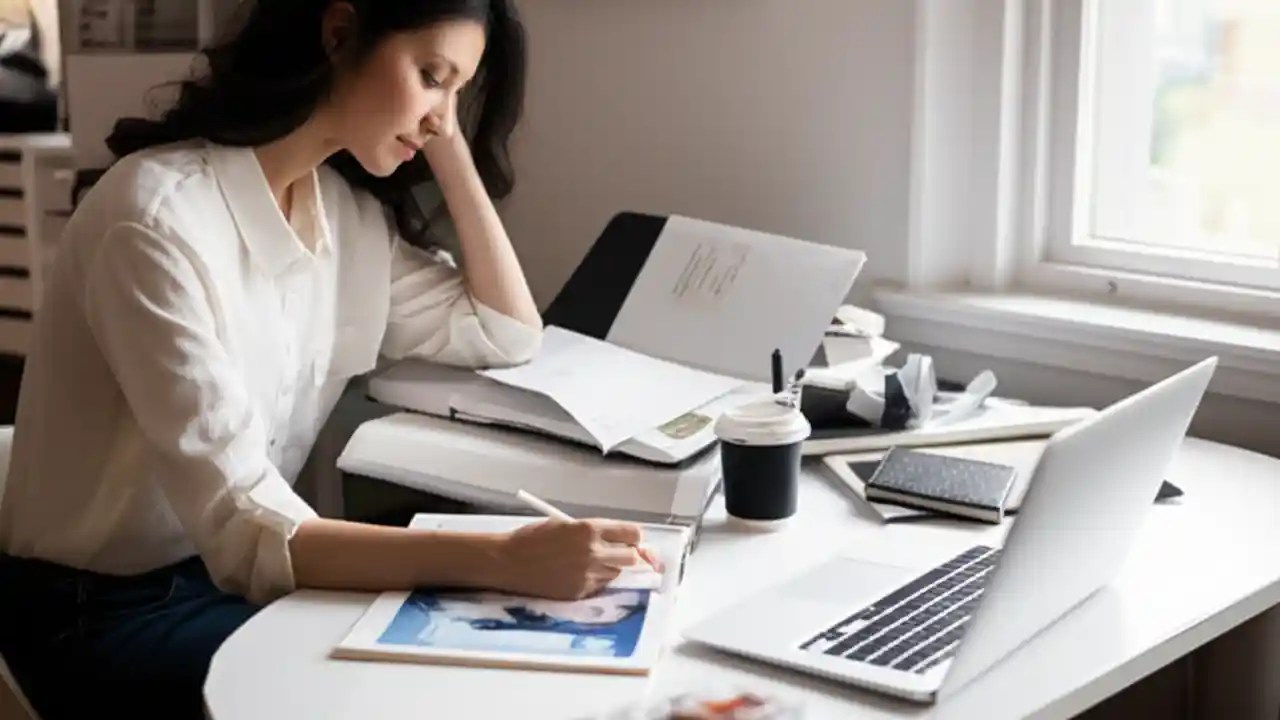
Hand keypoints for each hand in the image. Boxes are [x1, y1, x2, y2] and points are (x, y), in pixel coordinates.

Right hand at [493, 519, 647, 599]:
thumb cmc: (533, 538)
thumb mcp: (565, 525)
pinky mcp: (579, 592)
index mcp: (589, 529)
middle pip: (631, 557)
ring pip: (616, 573)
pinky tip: (575, 574)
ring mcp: (587, 575)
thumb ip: (593, 531)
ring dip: (610, 568)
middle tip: (615, 553)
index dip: (632, 537)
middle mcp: (593, 552)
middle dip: (627, 554)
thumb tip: (618, 539)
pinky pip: (599, 586)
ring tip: (588, 563)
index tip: (628, 538)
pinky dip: (594, 580)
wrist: (508, 562)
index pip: (633, 533)